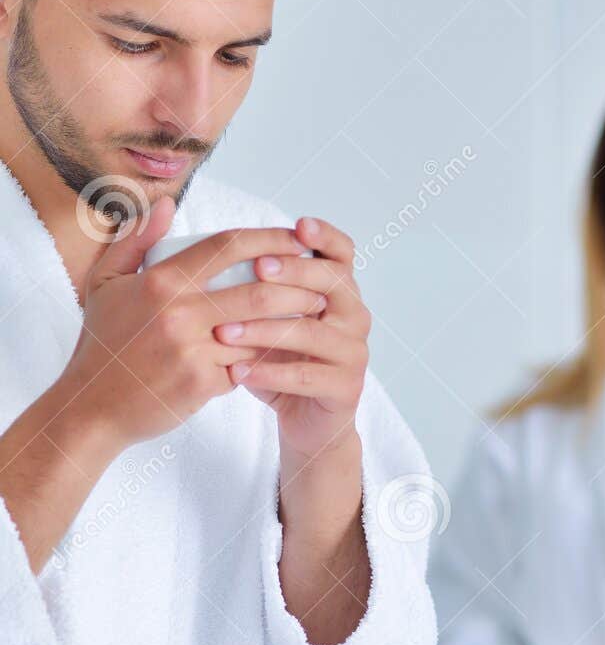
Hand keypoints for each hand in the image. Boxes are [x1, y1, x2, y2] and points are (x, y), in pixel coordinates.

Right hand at [62, 199, 317, 452]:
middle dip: (298, 284)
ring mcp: (192, 350)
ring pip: (260, 330)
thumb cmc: (103, 343)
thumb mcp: (105, 283)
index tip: (295, 239)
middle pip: (258, 289)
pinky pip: (248, 364)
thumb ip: (136, 240)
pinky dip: (268, 356)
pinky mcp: (203, 384)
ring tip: (313, 313)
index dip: (269, 238)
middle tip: (319, 282)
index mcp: (160, 281)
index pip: (228, 246)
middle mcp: (178, 313)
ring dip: (292, 321)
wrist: (92, 407)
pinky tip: (286, 349)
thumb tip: (166, 204)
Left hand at [213, 215, 371, 460]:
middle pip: (333, 283)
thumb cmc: (281, 361)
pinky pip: (306, 376)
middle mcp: (354, 316)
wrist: (306, 419)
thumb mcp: (268, 318)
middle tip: (257, 269)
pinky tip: (237, 372)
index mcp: (339, 292)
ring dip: (265, 329)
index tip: (299, 225)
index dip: (325, 236)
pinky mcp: (346, 387)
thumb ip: (254, 285)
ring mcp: (353, 352)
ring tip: (223, 332)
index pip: (342, 254)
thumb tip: (209, 248)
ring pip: (312, 331)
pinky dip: (269, 373)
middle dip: (294, 272)